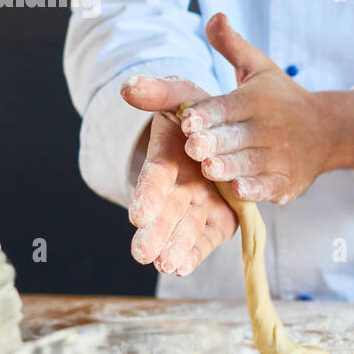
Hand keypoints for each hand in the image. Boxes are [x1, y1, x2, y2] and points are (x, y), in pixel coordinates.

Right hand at [120, 76, 237, 275]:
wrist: (226, 138)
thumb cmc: (196, 116)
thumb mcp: (180, 95)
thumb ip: (159, 91)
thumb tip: (128, 86)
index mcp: (168, 159)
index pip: (156, 178)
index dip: (147, 195)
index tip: (138, 214)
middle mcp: (180, 187)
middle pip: (165, 212)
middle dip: (155, 232)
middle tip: (144, 253)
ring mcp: (199, 206)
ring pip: (184, 229)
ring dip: (174, 247)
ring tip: (165, 265)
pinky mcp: (220, 220)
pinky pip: (207, 238)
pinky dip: (194, 253)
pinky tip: (182, 267)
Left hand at [174, 14, 336, 203]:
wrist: (327, 131)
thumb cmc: (281, 98)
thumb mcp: (259, 67)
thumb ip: (231, 45)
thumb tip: (214, 16)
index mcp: (258, 99)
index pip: (228, 106)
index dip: (207, 114)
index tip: (187, 120)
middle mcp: (270, 127)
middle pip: (236, 137)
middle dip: (214, 142)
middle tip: (194, 147)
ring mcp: (280, 156)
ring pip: (249, 162)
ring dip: (229, 166)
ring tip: (209, 168)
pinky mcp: (287, 181)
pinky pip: (268, 186)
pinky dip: (255, 188)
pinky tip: (239, 189)